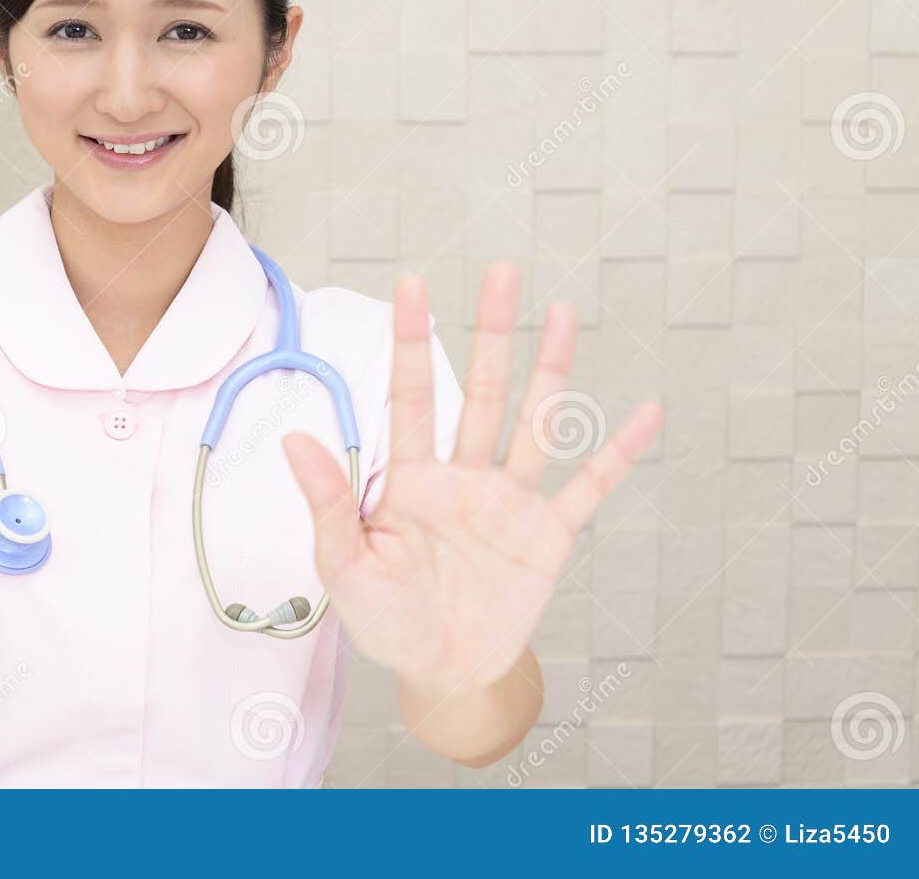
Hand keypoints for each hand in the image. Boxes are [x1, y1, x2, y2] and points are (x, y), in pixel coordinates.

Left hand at [282, 263, 661, 695]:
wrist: (441, 671)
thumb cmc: (385, 618)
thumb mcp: (344, 567)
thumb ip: (328, 503)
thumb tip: (295, 439)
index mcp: (412, 480)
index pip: (412, 396)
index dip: (413, 341)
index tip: (412, 285)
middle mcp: (464, 477)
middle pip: (481, 390)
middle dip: (492, 332)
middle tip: (502, 270)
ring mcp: (509, 502)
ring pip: (533, 422)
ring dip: (550, 369)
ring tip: (561, 313)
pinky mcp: (548, 535)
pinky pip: (588, 487)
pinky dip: (619, 453)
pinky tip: (647, 413)